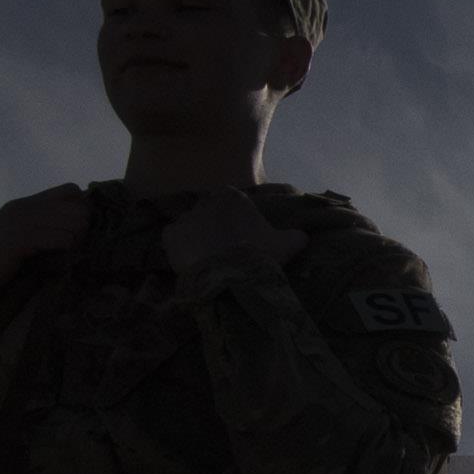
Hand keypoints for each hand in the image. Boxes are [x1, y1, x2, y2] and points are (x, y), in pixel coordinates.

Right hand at [0, 187, 95, 317]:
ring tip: (70, 259)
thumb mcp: (16, 242)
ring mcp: (20, 222)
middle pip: (79, 205)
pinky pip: (61, 239)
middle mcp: (24, 207)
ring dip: (80, 243)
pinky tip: (62, 264)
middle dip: (87, 229)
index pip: (70, 190)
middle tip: (79, 252)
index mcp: (24, 205)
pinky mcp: (19, 242)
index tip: (81, 234)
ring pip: (75, 222)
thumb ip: (38, 232)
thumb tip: (75, 235)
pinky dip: (69, 252)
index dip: (83, 210)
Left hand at [155, 187, 302, 292]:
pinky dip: (179, 248)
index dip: (233, 217)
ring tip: (205, 258)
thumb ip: (295, 236)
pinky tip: (189, 261)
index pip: (229, 200)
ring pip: (191, 225)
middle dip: (213, 225)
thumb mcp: (287, 245)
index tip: (238, 235)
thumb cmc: (259, 255)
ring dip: (196, 237)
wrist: (230, 277)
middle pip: (208, 211)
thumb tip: (302, 236)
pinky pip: (173, 239)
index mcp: (233, 196)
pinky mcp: (170, 235)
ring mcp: (186, 217)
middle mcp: (206, 201)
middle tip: (222, 247)